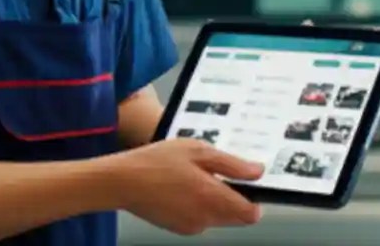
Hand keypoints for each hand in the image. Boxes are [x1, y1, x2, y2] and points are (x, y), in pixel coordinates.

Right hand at [110, 138, 264, 235]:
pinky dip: (198, 206)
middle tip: (216, 174)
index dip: (255, 199)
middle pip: (236, 217)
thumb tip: (257, 172)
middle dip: (234, 198)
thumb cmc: (156, 161)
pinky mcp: (179, 229)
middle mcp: (205, 218)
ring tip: (194, 176)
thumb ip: (231, 164)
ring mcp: (191, 226)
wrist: (122, 181)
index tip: (248, 184)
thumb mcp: (197, 150)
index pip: (251, 213)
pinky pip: (200, 219)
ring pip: (218, 218)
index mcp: (212, 198)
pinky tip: (182, 187)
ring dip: (215, 201)